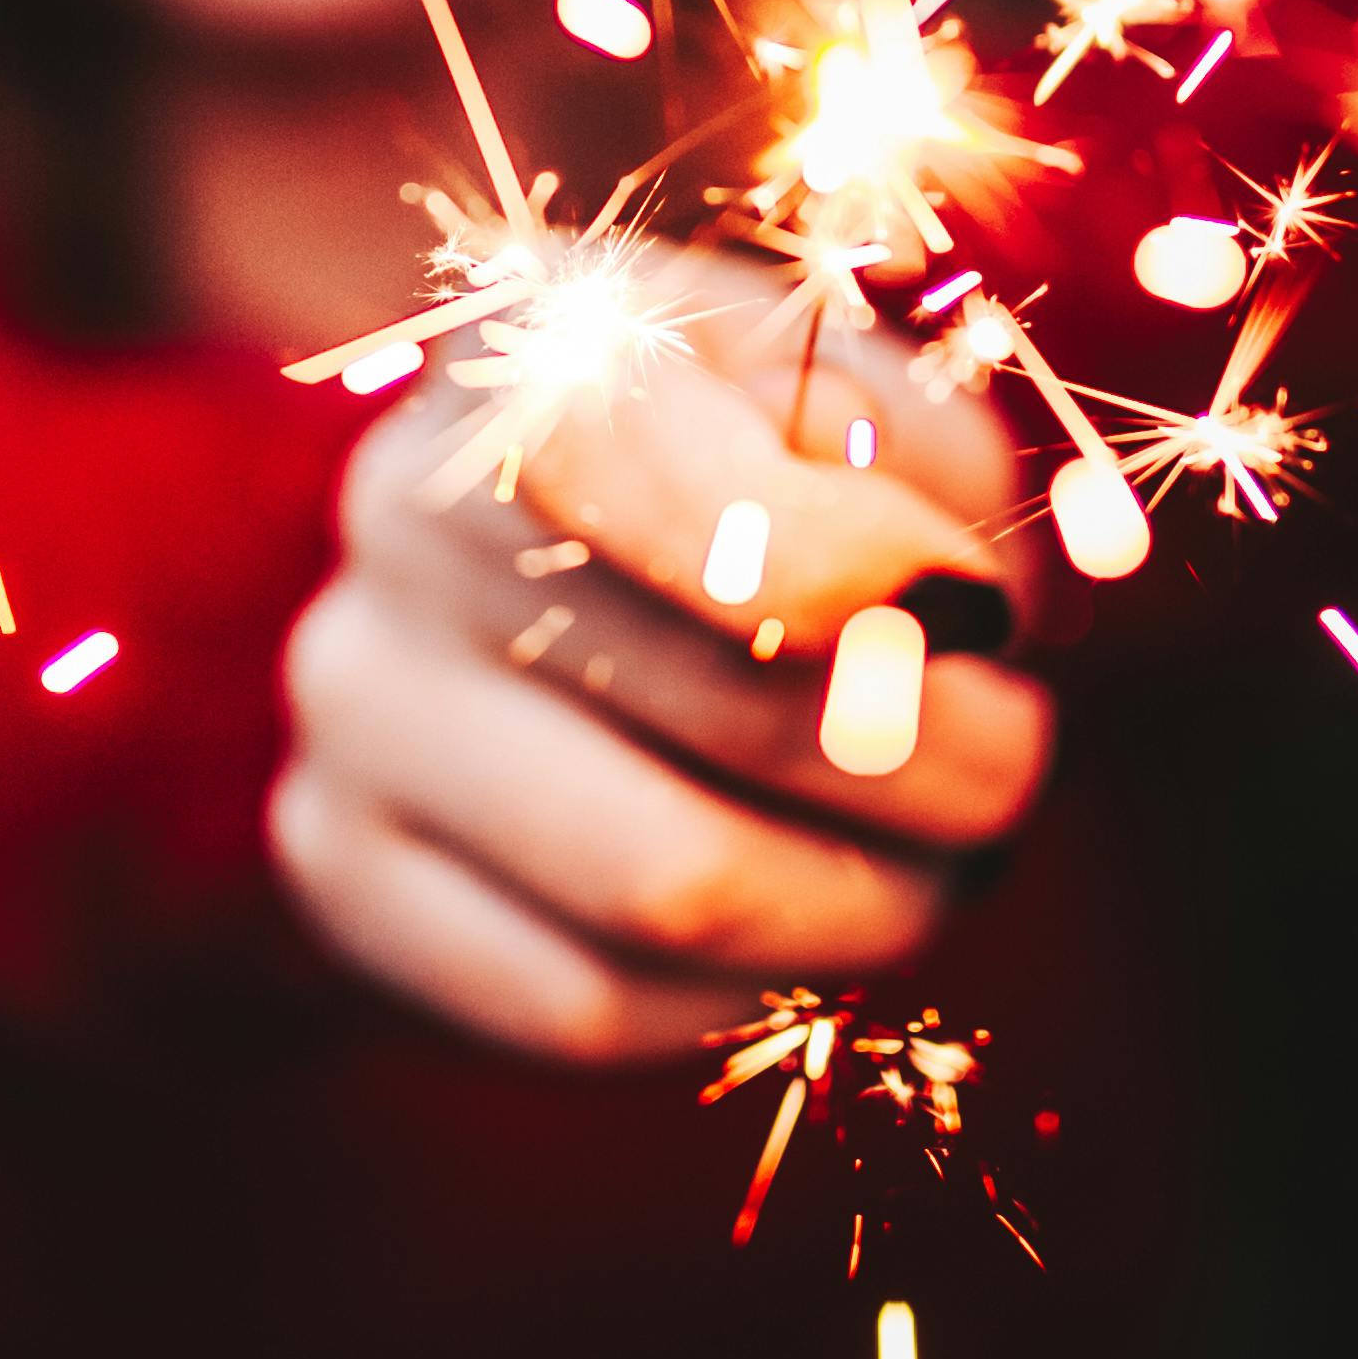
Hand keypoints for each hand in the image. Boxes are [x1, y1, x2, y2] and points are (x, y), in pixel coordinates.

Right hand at [268, 267, 1050, 1063]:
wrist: (533, 557)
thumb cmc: (757, 455)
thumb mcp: (852, 395)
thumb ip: (931, 456)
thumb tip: (963, 602)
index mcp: (542, 357)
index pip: (706, 494)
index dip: (880, 579)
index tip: (987, 617)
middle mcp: (407, 516)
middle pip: (745, 710)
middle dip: (948, 763)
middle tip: (1012, 759)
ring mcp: (356, 704)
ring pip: (672, 886)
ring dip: (874, 902)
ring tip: (941, 860)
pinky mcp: (345, 872)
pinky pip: (585, 1001)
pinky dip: (745, 990)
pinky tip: (801, 925)